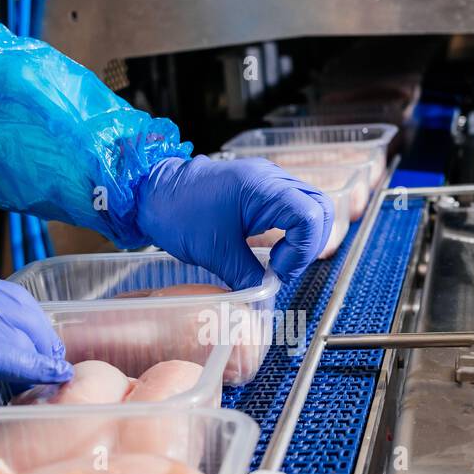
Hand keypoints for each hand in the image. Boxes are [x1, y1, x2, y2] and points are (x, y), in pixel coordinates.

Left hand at [136, 155, 333, 289]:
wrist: (152, 192)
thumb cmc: (177, 212)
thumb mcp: (214, 251)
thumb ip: (246, 275)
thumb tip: (266, 294)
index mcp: (262, 187)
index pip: (311, 215)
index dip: (302, 249)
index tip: (278, 269)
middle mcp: (272, 178)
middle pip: (321, 208)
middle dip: (310, 245)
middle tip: (283, 268)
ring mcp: (269, 181)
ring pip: (311, 207)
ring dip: (303, 239)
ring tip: (277, 262)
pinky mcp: (262, 190)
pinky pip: (293, 208)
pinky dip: (291, 232)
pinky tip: (271, 250)